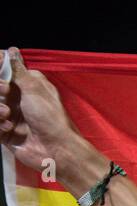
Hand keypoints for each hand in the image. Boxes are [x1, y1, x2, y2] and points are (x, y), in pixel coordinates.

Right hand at [0, 47, 82, 172]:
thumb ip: (18, 70)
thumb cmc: (51, 118)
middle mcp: (18, 100)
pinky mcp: (6, 133)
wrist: (57, 150)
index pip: (4, 72)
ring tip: (8, 115)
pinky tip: (9, 129)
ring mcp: (11, 116)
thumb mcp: (34, 88)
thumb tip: (11, 50)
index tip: (2, 75)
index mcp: (27, 86)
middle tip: (6, 91)